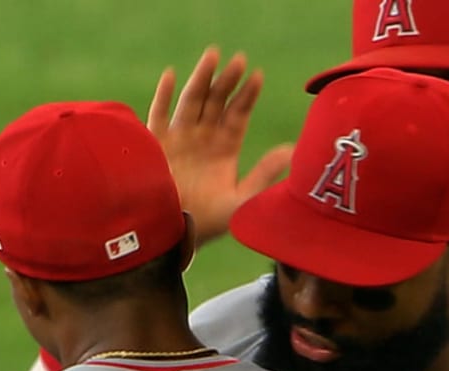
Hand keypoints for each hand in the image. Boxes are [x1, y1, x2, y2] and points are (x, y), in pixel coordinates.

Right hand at [148, 45, 294, 247]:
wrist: (170, 237)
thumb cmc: (207, 223)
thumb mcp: (241, 201)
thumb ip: (264, 175)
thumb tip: (293, 151)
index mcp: (224, 149)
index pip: (238, 115)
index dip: (247, 96)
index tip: (257, 76)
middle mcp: (202, 138)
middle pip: (216, 102)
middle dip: (227, 81)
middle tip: (240, 60)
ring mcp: (178, 138)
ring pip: (191, 101)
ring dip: (201, 78)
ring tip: (213, 55)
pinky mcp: (155, 145)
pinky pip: (158, 115)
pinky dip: (162, 96)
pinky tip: (170, 75)